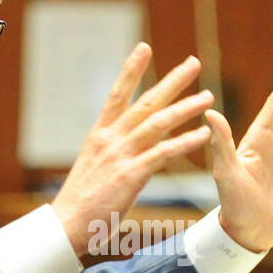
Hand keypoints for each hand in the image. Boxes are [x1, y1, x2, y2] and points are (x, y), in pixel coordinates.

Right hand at [52, 43, 213, 255]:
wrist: (66, 225)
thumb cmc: (80, 202)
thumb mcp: (93, 168)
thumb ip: (110, 153)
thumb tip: (125, 149)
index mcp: (98, 135)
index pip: (117, 94)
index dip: (131, 70)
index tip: (144, 47)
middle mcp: (110, 139)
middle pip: (145, 102)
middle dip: (172, 81)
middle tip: (193, 63)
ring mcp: (120, 155)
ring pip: (159, 123)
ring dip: (185, 107)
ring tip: (207, 96)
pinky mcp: (131, 174)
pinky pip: (164, 152)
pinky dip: (185, 141)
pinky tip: (203, 134)